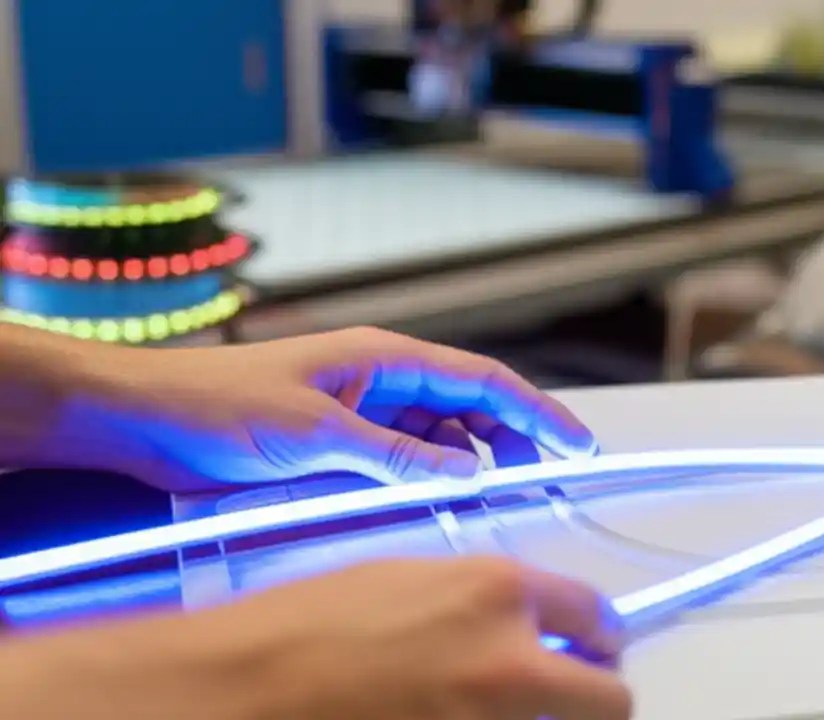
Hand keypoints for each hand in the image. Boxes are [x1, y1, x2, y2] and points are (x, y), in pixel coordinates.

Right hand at [0, 557, 631, 719]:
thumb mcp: (410, 580)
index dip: (598, 635)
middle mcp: (509, 660)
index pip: (595, 615)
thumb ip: (483, 602)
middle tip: (571, 696)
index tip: (594, 646)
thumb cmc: (308, 625)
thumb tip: (524, 624)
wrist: (246, 688)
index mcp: (497, 592)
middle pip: (608, 698)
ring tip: (494, 711)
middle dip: (594, 695)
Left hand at [58, 327, 597, 491]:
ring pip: (440, 436)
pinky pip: (404, 459)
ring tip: (497, 496)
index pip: (482, 380)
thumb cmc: (216, 404)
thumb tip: (467, 471)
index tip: (574, 444)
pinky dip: (430, 478)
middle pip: (471, 407)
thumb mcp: (316, 432)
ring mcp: (361, 413)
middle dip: (512, 439)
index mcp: (384, 359)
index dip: (535, 411)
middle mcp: (381, 381)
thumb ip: (395, 454)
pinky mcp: (339, 444)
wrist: (141, 418)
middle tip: (542, 481)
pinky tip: (438, 500)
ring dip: (471, 463)